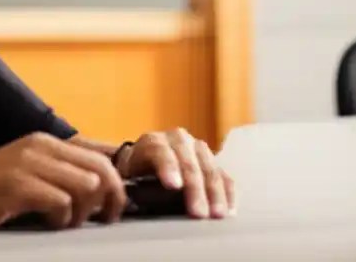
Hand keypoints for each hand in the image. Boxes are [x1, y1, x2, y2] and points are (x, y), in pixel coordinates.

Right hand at [0, 131, 128, 229]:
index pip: (102, 156)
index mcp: (45, 142)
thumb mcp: (25, 172)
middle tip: (99, 221)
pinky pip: (61, 204)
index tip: (112, 209)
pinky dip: (60, 220)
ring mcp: (27, 164)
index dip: (117, 185)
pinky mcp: (17, 186)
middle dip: (109, 201)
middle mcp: (39, 146)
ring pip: (87, 187)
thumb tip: (103, 189)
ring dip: (82, 213)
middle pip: (102, 170)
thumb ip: (58, 174)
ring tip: (63, 222)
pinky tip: (44, 224)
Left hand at [116, 128, 234, 218]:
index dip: (168, 167)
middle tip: (198, 213)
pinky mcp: (212, 160)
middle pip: (188, 162)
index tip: (174, 186)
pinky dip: (227, 192)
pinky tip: (229, 210)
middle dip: (195, 189)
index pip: (161, 152)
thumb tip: (139, 204)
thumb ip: (134, 187)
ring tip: (217, 215)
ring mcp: (197, 148)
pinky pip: (223, 175)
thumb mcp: (127, 178)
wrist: (144, 163)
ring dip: (215, 192)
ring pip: (209, 168)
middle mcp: (177, 139)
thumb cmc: (134, 175)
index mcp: (152, 142)